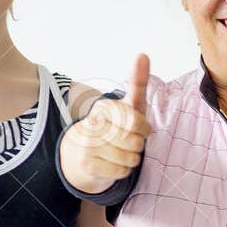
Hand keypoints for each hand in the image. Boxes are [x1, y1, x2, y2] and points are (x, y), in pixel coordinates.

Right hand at [63, 54, 151, 192]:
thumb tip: (142, 54)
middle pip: (135, 142)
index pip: (135, 121)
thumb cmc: (115, 127)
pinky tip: (114, 164)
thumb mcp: (129, 105)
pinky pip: (121, 172)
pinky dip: (123, 171)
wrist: (83, 154)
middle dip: (138, 145)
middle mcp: (91, 124)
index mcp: (103, 108)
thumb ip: (137, 82)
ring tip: (121, 153)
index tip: (140, 128)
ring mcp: (86, 144)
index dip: (144, 129)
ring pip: (129, 158)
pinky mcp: (86, 164)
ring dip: (132, 160)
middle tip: (128, 142)